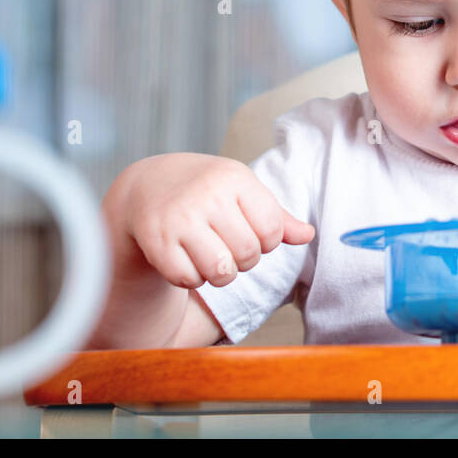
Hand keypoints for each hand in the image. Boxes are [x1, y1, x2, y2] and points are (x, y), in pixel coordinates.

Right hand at [111, 153, 315, 289]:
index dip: (266, 241)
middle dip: (243, 260)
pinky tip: (185, 259)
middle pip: (248, 254)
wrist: (148, 185)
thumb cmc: (207, 190)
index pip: (272, 230)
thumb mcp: (242, 191)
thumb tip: (309, 235)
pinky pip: (188, 279)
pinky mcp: (156, 241)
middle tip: (227, 246)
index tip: (249, 232)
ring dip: (220, 274)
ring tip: (211, 257)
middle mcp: (207, 195)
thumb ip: (277, 216)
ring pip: (221, 271)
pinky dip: (191, 279)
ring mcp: (180, 218)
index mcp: (235, 178)